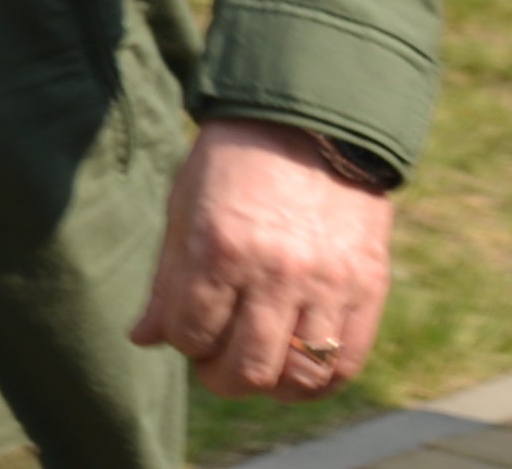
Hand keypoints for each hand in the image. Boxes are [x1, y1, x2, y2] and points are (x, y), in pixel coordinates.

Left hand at [130, 117, 390, 399]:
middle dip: (222, 378)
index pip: (191, 334)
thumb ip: (167, 279)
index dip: (183, 343)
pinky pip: (346, 363)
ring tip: (257, 367)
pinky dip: (320, 381)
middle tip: (217, 365)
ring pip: (298, 376)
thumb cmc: (231, 165)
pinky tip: (298, 371)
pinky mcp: (367, 288)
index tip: (187, 332)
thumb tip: (144, 339)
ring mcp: (326, 283)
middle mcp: (274, 271)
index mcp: (217, 247)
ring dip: (271, 385)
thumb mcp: (184, 208)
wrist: (308, 125)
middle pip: (247, 368)